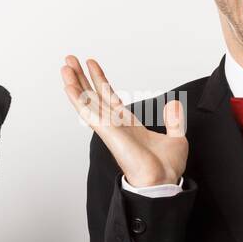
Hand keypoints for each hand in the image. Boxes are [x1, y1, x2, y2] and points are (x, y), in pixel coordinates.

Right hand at [61, 55, 187, 187]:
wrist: (164, 182)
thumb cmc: (166, 169)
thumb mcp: (177, 138)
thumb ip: (174, 121)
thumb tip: (173, 104)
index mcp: (128, 125)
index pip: (109, 98)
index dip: (100, 80)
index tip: (92, 65)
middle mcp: (115, 125)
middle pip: (93, 96)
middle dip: (81, 78)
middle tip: (70, 59)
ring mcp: (109, 128)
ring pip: (87, 101)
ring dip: (75, 83)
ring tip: (65, 65)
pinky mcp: (108, 132)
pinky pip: (89, 112)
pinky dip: (77, 98)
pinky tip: (68, 86)